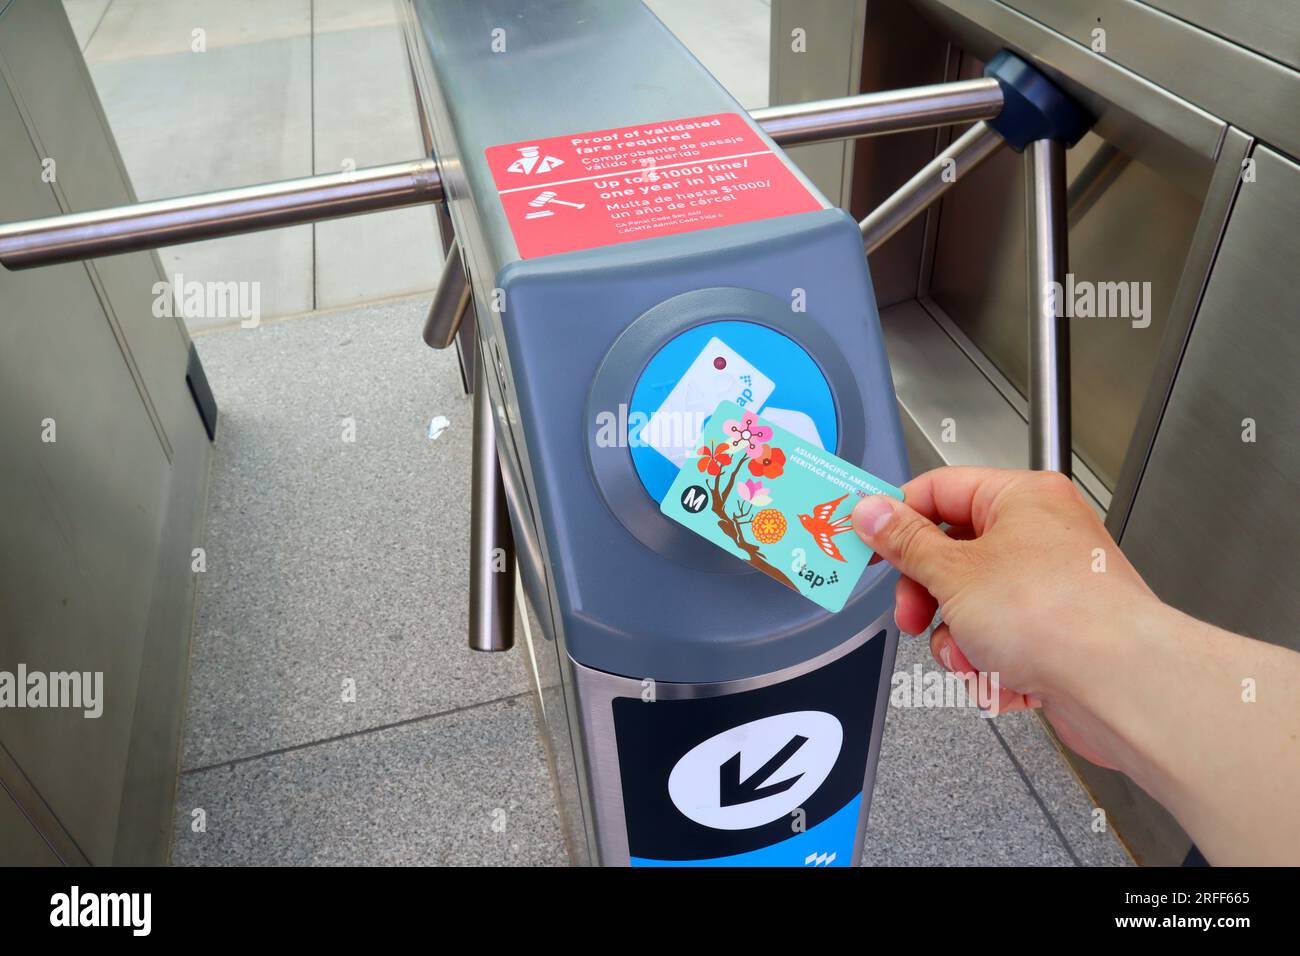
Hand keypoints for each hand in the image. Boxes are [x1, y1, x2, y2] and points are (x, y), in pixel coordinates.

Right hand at [851, 466, 1158, 769]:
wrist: (1119, 685)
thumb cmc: (1058, 616)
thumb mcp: (953, 573)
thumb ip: (905, 542)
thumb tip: (872, 511)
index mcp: (1021, 498)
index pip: (940, 489)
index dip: (898, 518)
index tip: (869, 545)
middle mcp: (1042, 534)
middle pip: (953, 555)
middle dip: (929, 598)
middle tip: (914, 616)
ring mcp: (1053, 586)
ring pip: (972, 607)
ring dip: (959, 641)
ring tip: (974, 658)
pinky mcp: (1060, 634)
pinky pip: (1000, 643)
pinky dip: (991, 665)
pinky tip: (1006, 679)